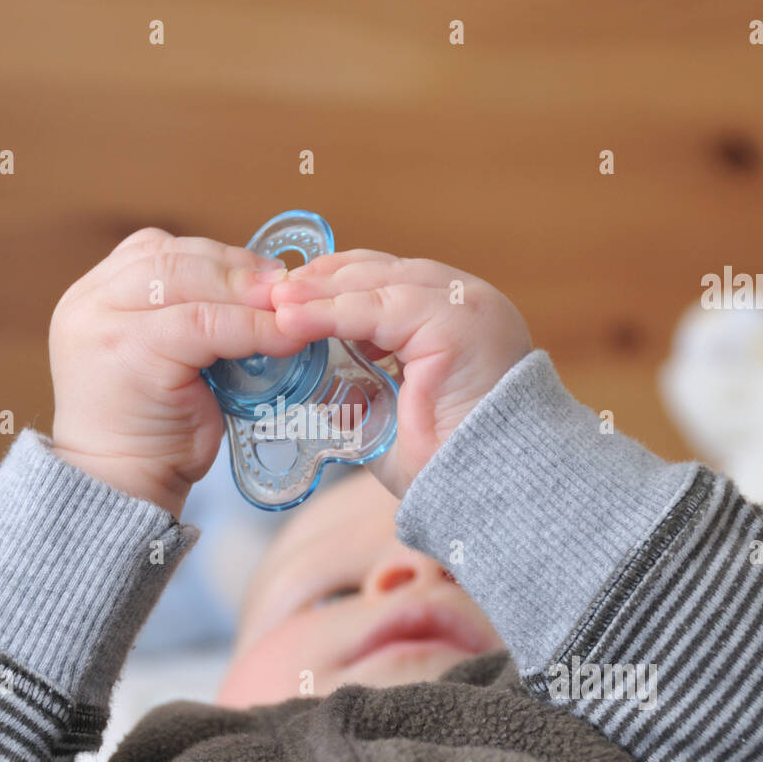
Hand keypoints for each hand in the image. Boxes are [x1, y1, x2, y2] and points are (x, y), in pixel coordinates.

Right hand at [49, 228, 303, 517]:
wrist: (120, 491)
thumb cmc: (154, 433)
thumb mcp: (171, 360)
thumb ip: (195, 317)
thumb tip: (266, 288)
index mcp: (95, 297)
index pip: (161, 252)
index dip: (220, 258)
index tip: (269, 277)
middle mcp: (89, 302)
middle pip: (174, 258)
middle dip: (237, 270)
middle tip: (290, 289)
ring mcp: (100, 323)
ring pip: (188, 281)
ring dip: (247, 294)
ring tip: (291, 311)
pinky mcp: (127, 349)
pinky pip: (203, 323)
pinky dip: (252, 327)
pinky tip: (285, 339)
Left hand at [270, 251, 530, 497]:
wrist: (492, 490)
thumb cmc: (449, 467)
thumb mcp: (389, 420)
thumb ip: (359, 394)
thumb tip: (315, 387)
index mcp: (457, 320)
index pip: (388, 281)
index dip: (336, 284)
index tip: (290, 297)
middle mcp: (468, 303)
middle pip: (382, 271)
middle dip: (322, 280)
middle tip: (270, 293)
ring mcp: (466, 306)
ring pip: (378, 282)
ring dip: (320, 293)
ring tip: (273, 304)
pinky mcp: (456, 321)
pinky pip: (380, 307)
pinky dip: (331, 312)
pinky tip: (292, 318)